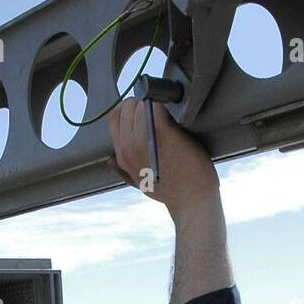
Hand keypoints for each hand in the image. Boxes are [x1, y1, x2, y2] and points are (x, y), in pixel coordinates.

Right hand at [108, 99, 218, 216]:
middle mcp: (129, 147)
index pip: (115, 118)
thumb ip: (123, 170)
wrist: (192, 200)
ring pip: (140, 104)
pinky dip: (164, 103)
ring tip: (167, 114)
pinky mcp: (163, 131)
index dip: (129, 112)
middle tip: (158, 112)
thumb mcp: (140, 184)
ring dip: (154, 103)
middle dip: (141, 104)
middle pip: (126, 107)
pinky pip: (156, 105)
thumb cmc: (172, 191)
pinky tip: (173, 113)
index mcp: (122, 157)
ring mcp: (144, 139)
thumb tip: (110, 160)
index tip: (143, 115)